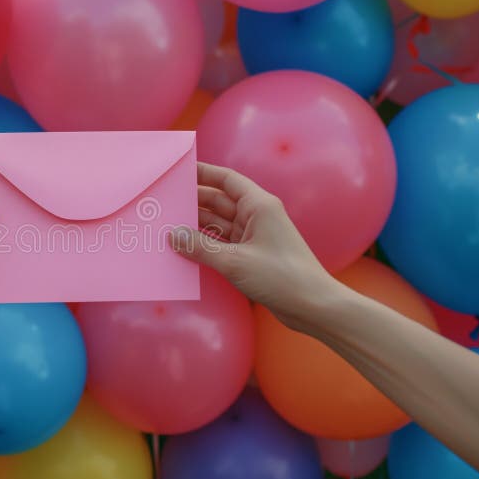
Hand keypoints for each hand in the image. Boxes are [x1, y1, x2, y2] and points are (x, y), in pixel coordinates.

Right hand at [170, 162, 338, 331]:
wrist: (314, 306)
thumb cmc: (282, 277)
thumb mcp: (235, 262)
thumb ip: (200, 247)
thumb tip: (172, 235)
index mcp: (259, 205)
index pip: (226, 180)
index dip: (203, 173)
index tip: (179, 171)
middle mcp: (257, 216)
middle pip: (218, 201)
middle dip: (193, 202)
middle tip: (164, 203)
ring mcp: (254, 236)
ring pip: (218, 224)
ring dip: (196, 225)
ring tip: (167, 225)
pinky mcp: (252, 255)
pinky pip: (222, 243)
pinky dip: (205, 244)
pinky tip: (185, 248)